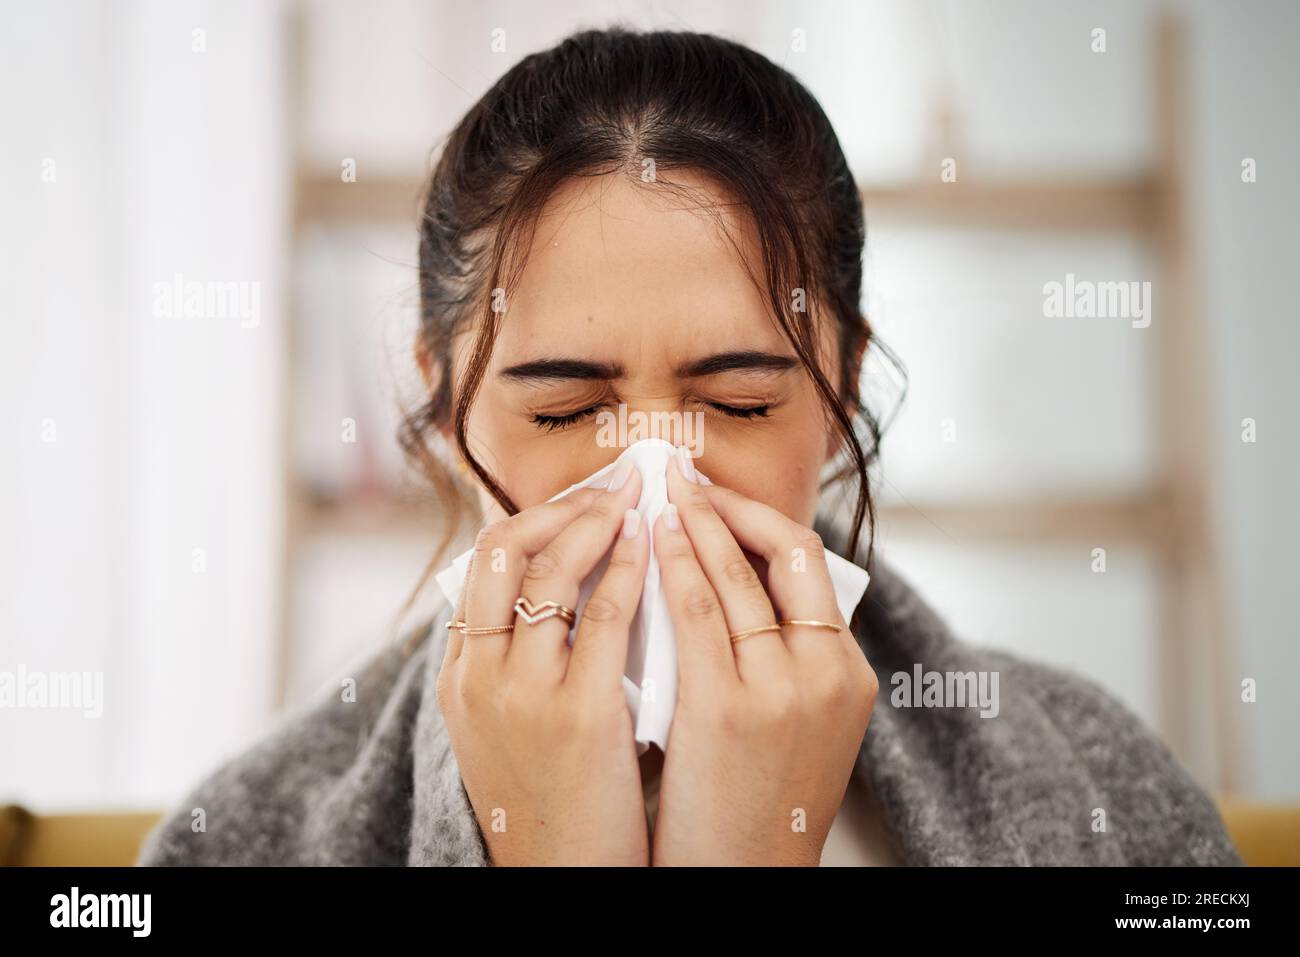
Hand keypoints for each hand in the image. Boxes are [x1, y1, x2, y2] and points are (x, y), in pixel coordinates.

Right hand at [436, 462, 650, 865]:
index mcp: (459, 677)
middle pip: (502, 550)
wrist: (560, 883)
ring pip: (550, 570)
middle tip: (608, 486)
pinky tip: (652, 546)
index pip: (482, 568)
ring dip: (596, 521)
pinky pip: (604, 616)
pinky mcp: (575, 715)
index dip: (532, 521)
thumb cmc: (553, 805)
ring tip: (635, 500)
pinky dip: (627, 568)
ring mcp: (521, 693)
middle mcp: (477, 676)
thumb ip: (528, 664)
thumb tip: (576, 594)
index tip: (576, 501)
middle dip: (559, 505)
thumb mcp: (512, 730)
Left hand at [649, 449, 878, 865]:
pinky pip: (697, 615)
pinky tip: (650, 543)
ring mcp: (783, 691)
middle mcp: (827, 674)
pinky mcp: (730, 710)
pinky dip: (674, 567)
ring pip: (738, 576)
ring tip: (662, 497)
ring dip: (697, 524)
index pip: (812, 565)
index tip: (719, 500)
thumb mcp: (795, 727)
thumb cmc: (756, 804)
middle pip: (786, 554)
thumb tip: (735, 587)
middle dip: (729, 507)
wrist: (744, 879)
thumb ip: (779, 659)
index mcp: (848, 674)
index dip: (761, 520)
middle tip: (685, 481)